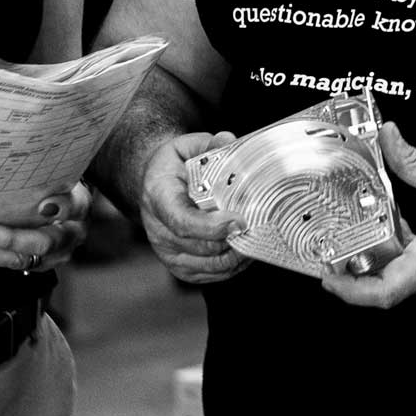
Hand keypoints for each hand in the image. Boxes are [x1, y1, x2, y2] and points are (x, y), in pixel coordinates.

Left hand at [0, 182, 91, 272]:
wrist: (58, 206)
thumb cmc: (53, 185)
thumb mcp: (55, 175)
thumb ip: (43, 174)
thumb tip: (12, 155)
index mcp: (80, 206)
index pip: (75, 207)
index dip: (62, 208)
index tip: (44, 206)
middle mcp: (71, 234)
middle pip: (45, 242)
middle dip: (12, 239)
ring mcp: (55, 254)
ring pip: (23, 259)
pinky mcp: (37, 264)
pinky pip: (11, 263)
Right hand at [137, 131, 247, 285]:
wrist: (155, 185)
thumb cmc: (174, 166)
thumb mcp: (187, 147)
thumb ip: (208, 144)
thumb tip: (227, 140)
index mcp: (157, 196)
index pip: (182, 220)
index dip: (212, 226)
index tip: (239, 222)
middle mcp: (157, 228)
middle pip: (199, 246)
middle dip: (233, 241)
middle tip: (260, 229)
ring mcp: (166, 251)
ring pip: (207, 265)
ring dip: (235, 256)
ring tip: (256, 240)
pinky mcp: (177, 266)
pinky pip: (208, 275)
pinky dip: (230, 268)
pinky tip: (244, 252)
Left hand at [324, 125, 415, 310]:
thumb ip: (410, 160)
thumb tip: (387, 138)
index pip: (381, 293)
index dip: (348, 289)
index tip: (326, 275)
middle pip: (384, 283)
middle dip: (360, 260)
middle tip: (340, 240)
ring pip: (401, 278)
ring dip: (385, 255)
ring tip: (376, 226)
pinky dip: (404, 255)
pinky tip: (406, 229)